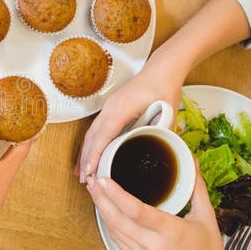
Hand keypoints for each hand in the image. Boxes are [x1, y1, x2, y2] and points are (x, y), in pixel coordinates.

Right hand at [78, 64, 182, 180]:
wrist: (162, 68)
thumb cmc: (164, 86)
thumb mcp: (167, 113)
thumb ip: (160, 133)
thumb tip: (156, 153)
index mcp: (121, 108)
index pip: (103, 135)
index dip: (94, 155)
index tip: (89, 172)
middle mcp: (110, 107)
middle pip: (92, 136)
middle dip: (86, 159)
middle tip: (85, 180)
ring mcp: (109, 107)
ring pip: (91, 133)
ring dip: (86, 152)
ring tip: (83, 173)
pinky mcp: (111, 109)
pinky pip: (97, 128)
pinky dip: (91, 143)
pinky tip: (91, 154)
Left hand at [86, 166, 231, 249]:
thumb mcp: (207, 217)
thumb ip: (197, 187)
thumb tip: (191, 161)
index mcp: (171, 232)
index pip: (137, 211)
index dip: (117, 195)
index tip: (104, 179)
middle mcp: (153, 245)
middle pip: (118, 220)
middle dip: (101, 199)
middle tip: (92, 179)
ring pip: (113, 230)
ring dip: (101, 210)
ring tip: (94, 190)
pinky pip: (117, 240)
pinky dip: (108, 224)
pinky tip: (104, 210)